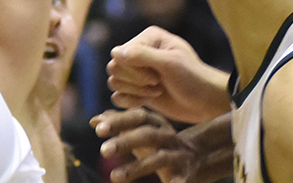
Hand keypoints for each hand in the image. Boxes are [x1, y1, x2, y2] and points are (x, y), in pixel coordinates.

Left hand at [93, 107, 229, 182]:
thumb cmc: (160, 144)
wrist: (199, 157)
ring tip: (114, 177)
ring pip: (160, 158)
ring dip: (136, 168)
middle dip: (125, 141)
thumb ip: (119, 124)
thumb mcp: (141, 132)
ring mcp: (180, 154)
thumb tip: (93, 121)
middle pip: (147, 135)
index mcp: (157, 124)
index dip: (119, 120)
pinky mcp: (189, 173)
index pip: (137, 116)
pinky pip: (182, 179)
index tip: (98, 129)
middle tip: (103, 151)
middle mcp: (169, 136)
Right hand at [107, 26, 231, 122]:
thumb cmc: (194, 79)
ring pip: (114, 82)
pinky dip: (130, 102)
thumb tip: (115, 53)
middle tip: (157, 84)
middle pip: (114, 67)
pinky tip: (147, 102)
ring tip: (157, 91)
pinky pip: (117, 96)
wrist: (207, 103)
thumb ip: (141, 55)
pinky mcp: (137, 91)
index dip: (134, 69)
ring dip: (135, 91)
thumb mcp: (170, 63)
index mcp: (147, 38)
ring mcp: (137, 72)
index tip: (157, 77)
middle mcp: (139, 53)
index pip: (120, 54)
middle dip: (134, 81)